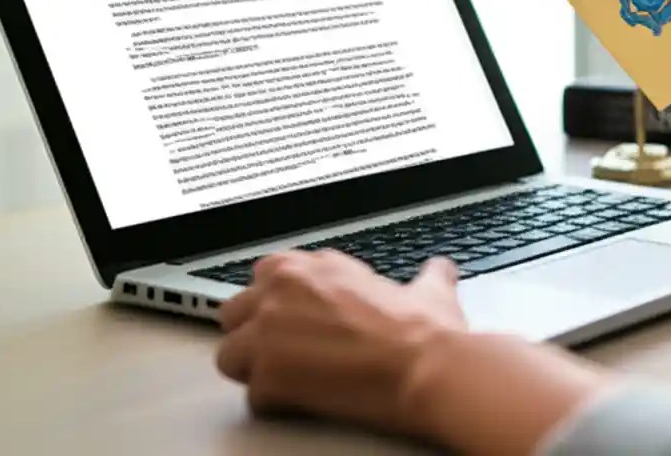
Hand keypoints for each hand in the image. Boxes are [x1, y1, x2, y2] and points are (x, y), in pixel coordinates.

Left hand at [215, 249, 465, 439]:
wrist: (426, 368)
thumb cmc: (425, 333)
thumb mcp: (430, 291)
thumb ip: (428, 277)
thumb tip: (441, 270)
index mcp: (317, 266)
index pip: (268, 275)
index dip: (281, 301)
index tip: (297, 319)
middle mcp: (284, 290)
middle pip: (235, 311)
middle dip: (254, 333)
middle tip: (287, 354)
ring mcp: (270, 332)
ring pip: (229, 354)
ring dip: (254, 370)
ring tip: (289, 383)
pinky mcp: (268, 375)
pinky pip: (251, 395)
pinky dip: (274, 404)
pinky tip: (302, 404)